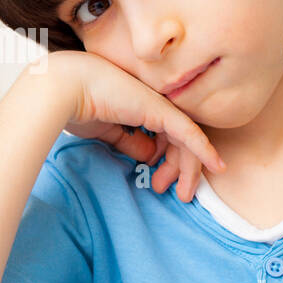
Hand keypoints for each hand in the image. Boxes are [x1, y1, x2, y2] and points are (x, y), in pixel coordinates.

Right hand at [42, 50, 225, 202]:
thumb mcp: (107, 131)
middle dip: (177, 168)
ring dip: (189, 169)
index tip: (157, 182)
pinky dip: (204, 151)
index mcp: (139, 104)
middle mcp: (154, 101)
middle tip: (174, 193)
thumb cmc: (77, 105)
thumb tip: (150, 156)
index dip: (164, 159)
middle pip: (178, 138)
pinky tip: (217, 167)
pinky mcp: (162, 110)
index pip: (164, 134)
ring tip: (184, 193)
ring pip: (186, 140)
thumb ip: (131, 142)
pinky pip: (190, 134)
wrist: (65, 89)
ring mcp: (160, 104)